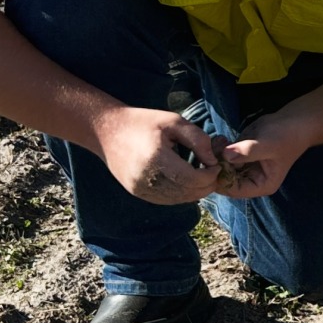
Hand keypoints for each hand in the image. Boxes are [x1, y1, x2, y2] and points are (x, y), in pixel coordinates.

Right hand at [97, 106, 224, 205]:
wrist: (106, 131)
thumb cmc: (143, 122)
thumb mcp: (173, 121)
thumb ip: (198, 139)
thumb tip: (212, 160)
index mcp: (156, 158)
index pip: (192, 179)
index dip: (209, 176)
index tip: (216, 165)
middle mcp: (146, 179)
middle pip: (187, 192)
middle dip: (206, 186)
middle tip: (214, 173)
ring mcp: (140, 189)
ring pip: (178, 200)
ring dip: (195, 192)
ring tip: (202, 177)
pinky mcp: (137, 193)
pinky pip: (166, 200)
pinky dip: (181, 195)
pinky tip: (187, 182)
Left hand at [214, 114, 308, 199]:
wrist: (292, 122)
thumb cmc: (285, 136)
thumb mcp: (268, 144)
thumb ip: (248, 151)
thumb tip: (226, 155)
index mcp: (261, 185)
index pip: (233, 189)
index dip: (221, 178)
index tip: (217, 160)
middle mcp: (251, 180)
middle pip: (224, 180)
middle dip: (217, 165)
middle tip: (217, 146)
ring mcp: (244, 168)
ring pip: (220, 168)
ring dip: (215, 155)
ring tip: (222, 140)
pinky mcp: (239, 155)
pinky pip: (222, 156)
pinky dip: (218, 148)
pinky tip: (222, 138)